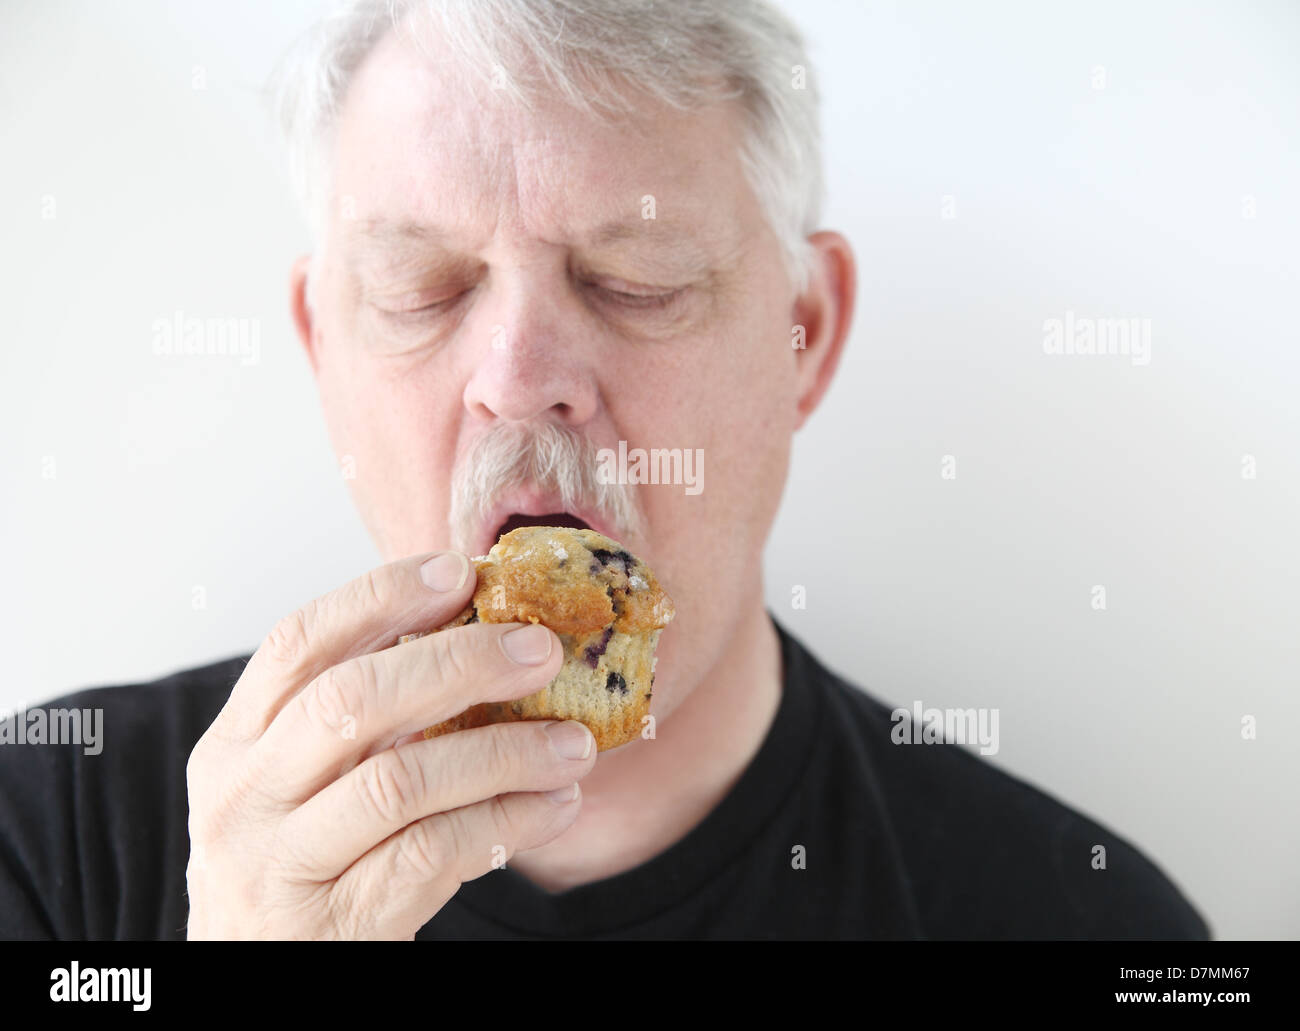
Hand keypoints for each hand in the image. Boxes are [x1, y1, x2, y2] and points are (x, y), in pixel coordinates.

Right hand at [184, 550, 594, 938]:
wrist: (262, 988)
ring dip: (504, 752)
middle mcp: (243, 797)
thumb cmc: (303, 864)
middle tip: (542, 650)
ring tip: (573, 743)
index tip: (460, 570)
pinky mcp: (333, 925)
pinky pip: (434, 854)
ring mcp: (281, 865)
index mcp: (237, 742)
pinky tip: (555, 806)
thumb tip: (483, 631)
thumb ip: (365, 717)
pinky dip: (506, 822)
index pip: (298, 642)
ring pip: (401, 780)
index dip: (379, 596)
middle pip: (352, 700)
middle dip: (459, 663)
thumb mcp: (305, 783)